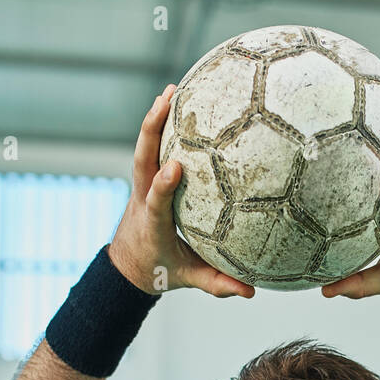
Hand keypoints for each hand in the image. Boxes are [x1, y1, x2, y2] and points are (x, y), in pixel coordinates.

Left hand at [108, 85, 255, 297]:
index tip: (174, 167)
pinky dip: (161, 125)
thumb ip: (217, 284)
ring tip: (172, 89)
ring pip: (144, 147)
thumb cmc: (161, 270)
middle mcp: (143, 198)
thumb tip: (250, 290)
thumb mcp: (187, 279)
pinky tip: (179, 102)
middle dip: (151, 129)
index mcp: (153, 223)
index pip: (155, 200)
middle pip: (142, 159)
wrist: (129, 264)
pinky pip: (152, 147)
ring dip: (155, 118)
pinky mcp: (145, 178)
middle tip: (167, 100)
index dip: (162, 184)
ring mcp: (141, 184)